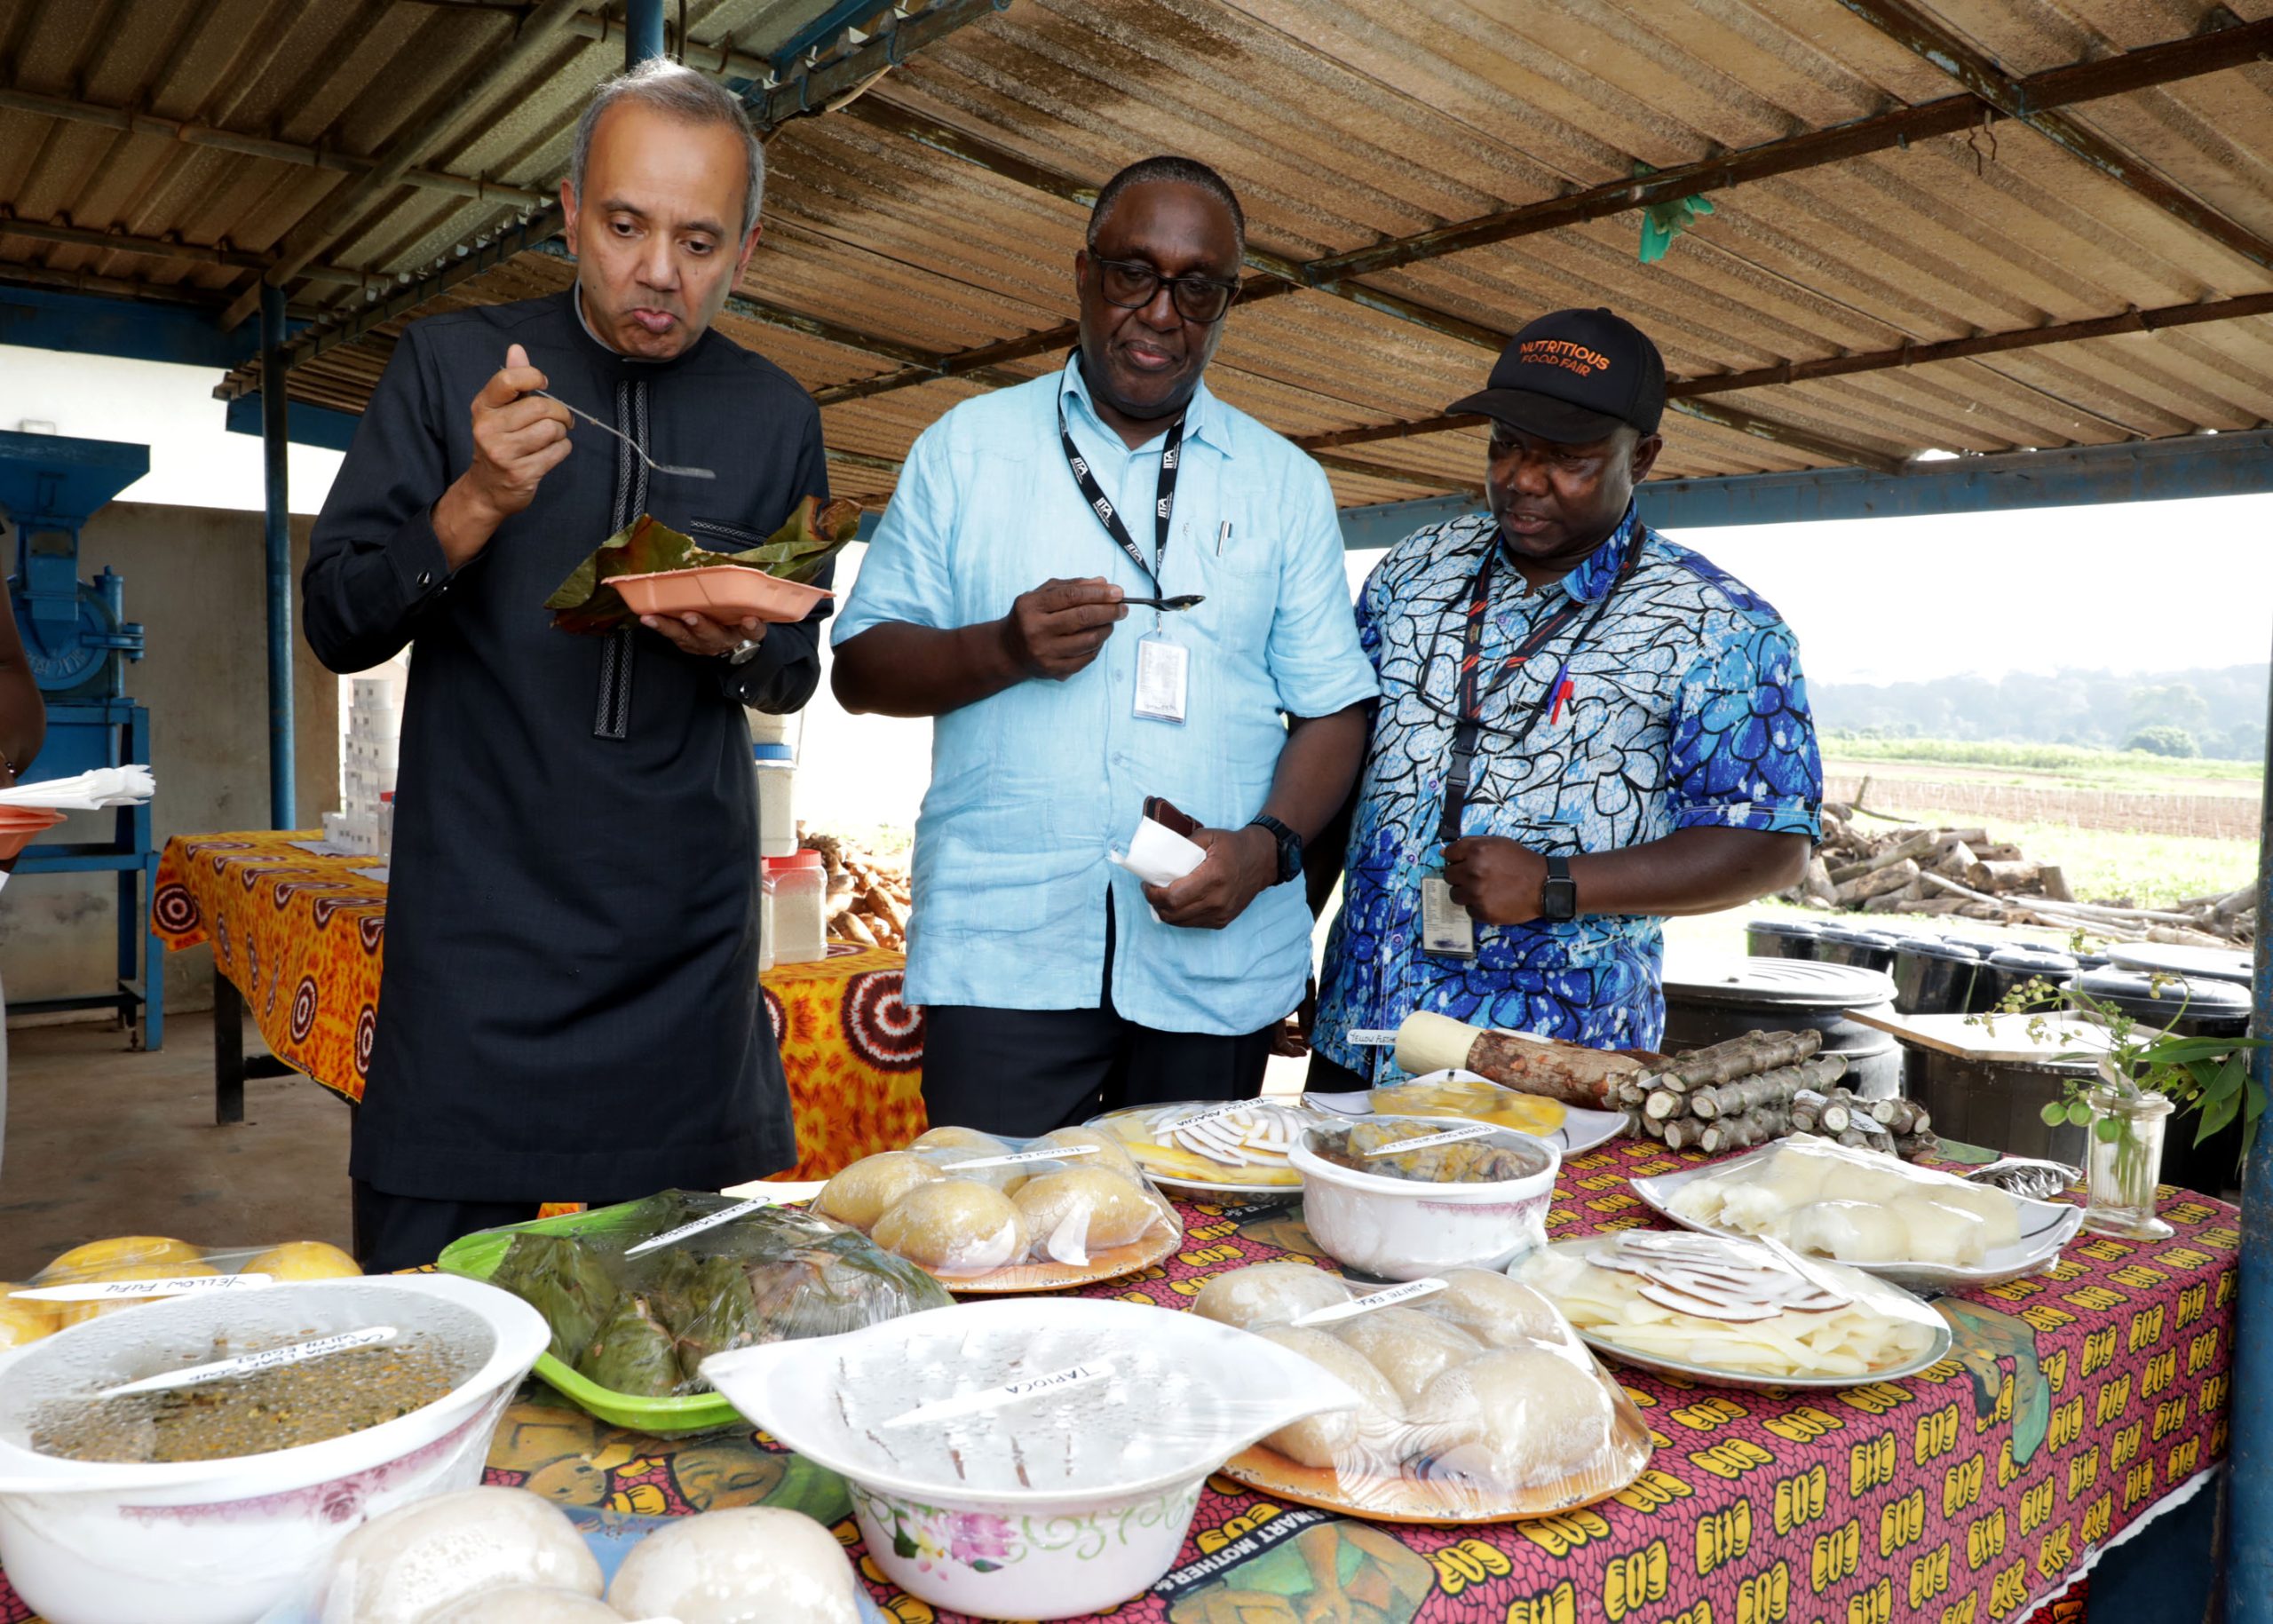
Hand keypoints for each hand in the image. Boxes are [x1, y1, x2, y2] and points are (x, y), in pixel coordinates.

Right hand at [433, 343, 573, 565]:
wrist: (487, 488)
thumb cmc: (499, 441)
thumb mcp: (499, 411)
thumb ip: (511, 381)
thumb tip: (517, 348)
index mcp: (483, 407)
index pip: (507, 380)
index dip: (532, 376)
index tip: (543, 383)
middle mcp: (488, 429)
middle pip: (540, 408)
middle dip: (560, 412)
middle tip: (561, 418)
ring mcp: (503, 453)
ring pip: (552, 430)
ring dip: (560, 433)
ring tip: (552, 437)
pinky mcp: (521, 473)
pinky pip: (558, 452)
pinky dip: (562, 449)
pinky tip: (552, 452)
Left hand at [641, 612, 762, 658]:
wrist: (726, 646)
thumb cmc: (737, 628)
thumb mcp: (751, 626)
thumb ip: (754, 624)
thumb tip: (752, 618)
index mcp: (739, 635)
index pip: (750, 633)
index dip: (750, 627)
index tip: (749, 620)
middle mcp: (717, 642)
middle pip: (710, 635)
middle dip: (700, 626)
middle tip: (691, 616)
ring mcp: (698, 643)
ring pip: (683, 635)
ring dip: (667, 626)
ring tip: (651, 617)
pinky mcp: (684, 641)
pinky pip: (671, 633)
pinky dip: (659, 625)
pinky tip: (647, 616)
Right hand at [998, 577, 1125, 680]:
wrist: (1009, 650)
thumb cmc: (1031, 617)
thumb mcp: (1043, 594)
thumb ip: (1072, 585)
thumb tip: (1103, 582)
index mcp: (1030, 606)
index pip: (1072, 595)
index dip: (1099, 593)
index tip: (1118, 592)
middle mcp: (1035, 630)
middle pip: (1083, 618)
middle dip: (1109, 611)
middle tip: (1122, 608)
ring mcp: (1044, 652)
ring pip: (1089, 640)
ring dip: (1107, 629)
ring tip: (1110, 622)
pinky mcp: (1054, 670)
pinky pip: (1087, 658)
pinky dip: (1098, 646)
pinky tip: (1098, 638)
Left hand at [1144, 824, 1275, 929]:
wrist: (1262, 861)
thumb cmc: (1234, 846)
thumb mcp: (1208, 836)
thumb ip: (1183, 846)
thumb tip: (1158, 856)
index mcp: (1214, 877)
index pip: (1173, 897)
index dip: (1153, 894)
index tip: (1147, 884)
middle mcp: (1218, 900)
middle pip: (1173, 913)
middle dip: (1155, 903)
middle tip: (1151, 889)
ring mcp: (1221, 914)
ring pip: (1180, 922)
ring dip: (1165, 911)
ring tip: (1162, 896)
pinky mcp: (1222, 921)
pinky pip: (1192, 924)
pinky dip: (1180, 915)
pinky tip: (1178, 903)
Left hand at [1442, 835, 1546, 925]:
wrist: (1544, 884)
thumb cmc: (1521, 861)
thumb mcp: (1498, 843)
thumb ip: (1470, 844)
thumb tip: (1443, 854)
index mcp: (1476, 851)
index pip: (1449, 855)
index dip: (1457, 858)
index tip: (1465, 862)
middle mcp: (1473, 872)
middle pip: (1449, 876)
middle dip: (1460, 876)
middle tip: (1477, 877)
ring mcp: (1477, 894)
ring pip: (1455, 895)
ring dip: (1466, 892)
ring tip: (1484, 889)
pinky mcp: (1483, 912)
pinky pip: (1468, 910)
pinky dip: (1477, 906)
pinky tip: (1492, 900)